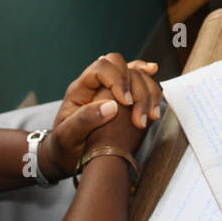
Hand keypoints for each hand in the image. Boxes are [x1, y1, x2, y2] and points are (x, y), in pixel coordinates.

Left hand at [45, 55, 159, 178]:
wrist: (66, 155)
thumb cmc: (63, 146)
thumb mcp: (67, 136)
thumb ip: (84, 120)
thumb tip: (111, 106)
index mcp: (80, 89)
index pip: (101, 67)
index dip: (118, 80)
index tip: (127, 103)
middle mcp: (96, 84)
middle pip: (121, 65)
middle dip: (136, 86)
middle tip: (140, 115)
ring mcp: (111, 89)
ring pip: (135, 73)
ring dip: (148, 91)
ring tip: (152, 115)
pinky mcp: (123, 99)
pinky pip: (140, 83)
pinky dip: (151, 87)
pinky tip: (158, 94)